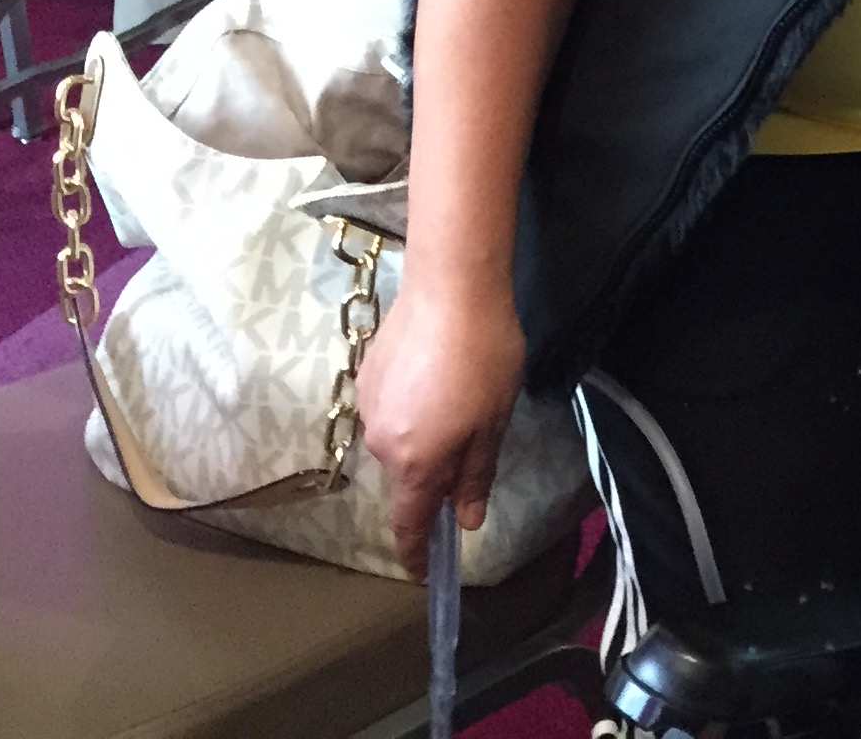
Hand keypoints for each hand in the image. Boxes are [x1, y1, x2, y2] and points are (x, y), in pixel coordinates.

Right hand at [356, 274, 526, 575]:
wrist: (450, 288)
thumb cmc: (484, 357)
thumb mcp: (495, 421)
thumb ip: (476, 474)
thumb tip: (467, 520)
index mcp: (415, 462)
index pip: (408, 523)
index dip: (416, 552)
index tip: (422, 573)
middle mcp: (381, 444)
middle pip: (407, 480)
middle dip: (435, 479)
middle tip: (472, 450)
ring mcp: (368, 409)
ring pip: (400, 443)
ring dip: (426, 439)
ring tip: (461, 401)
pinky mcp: (365, 377)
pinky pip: (392, 411)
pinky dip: (414, 409)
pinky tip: (439, 378)